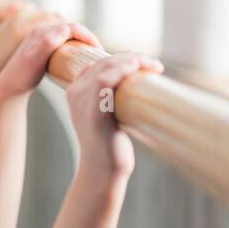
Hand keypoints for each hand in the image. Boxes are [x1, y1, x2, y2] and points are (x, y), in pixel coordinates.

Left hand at [0, 19, 100, 97]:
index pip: (73, 27)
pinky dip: (75, 44)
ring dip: (82, 41)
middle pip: (73, 28)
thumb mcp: (34, 61)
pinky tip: (78, 56)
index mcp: (42, 30)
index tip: (98, 52)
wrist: (9, 86)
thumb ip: (47, 44)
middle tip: (97, 54)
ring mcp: (42, 36)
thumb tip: (64, 29)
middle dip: (88, 38)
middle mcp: (42, 29)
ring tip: (90, 55)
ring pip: (69, 33)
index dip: (89, 37)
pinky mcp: (43, 44)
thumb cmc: (22, 76)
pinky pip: (64, 39)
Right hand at [66, 52, 163, 180]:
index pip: (97, 63)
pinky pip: (104, 82)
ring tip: (152, 64)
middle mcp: (75, 94)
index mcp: (75, 92)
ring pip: (106, 67)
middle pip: (104, 62)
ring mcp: (83, 103)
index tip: (143, 64)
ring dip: (132, 60)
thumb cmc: (109, 144)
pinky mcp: (94, 113)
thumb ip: (109, 97)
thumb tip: (134, 81)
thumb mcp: (105, 114)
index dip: (121, 58)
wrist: (102, 170)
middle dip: (131, 57)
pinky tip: (136, 68)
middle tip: (154, 64)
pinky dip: (121, 70)